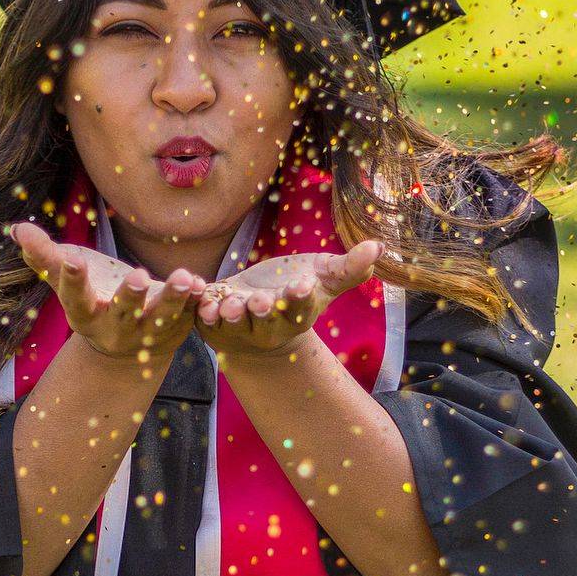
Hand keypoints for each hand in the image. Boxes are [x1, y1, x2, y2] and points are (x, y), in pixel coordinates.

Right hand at [9, 222, 206, 360]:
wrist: (126, 351)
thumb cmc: (92, 303)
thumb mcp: (67, 284)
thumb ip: (45, 258)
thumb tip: (17, 228)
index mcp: (85, 315)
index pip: (75, 298)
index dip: (72, 280)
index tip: (72, 259)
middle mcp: (116, 329)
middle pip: (123, 313)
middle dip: (130, 296)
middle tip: (137, 276)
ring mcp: (148, 334)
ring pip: (162, 318)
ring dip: (172, 298)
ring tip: (183, 278)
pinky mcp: (176, 330)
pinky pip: (188, 316)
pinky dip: (195, 302)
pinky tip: (201, 285)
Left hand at [194, 239, 384, 358]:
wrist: (257, 317)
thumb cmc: (294, 292)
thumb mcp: (323, 278)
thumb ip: (348, 267)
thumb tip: (378, 247)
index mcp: (296, 315)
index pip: (301, 309)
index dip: (301, 298)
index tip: (304, 285)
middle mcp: (267, 327)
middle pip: (267, 322)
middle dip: (266, 311)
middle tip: (265, 300)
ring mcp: (237, 328)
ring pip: (233, 324)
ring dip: (230, 314)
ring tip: (230, 304)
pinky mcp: (211, 322)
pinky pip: (204, 318)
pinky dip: (200, 308)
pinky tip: (198, 294)